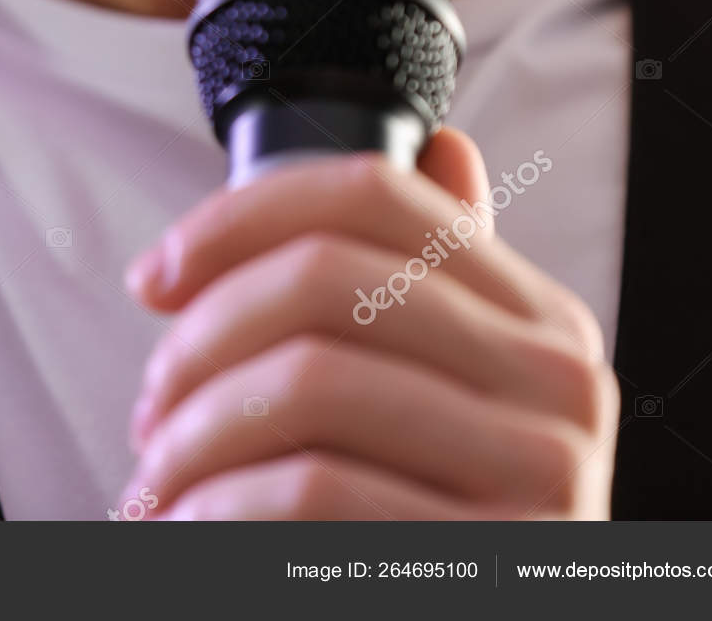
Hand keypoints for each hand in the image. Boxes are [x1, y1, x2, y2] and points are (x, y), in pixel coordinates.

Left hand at [120, 129, 617, 519]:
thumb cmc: (425, 518)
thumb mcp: (454, 394)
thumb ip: (439, 286)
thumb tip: (448, 149)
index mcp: (540, 322)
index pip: (375, 197)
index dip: (240, 216)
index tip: (157, 276)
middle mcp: (558, 386)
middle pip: (325, 280)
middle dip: (201, 338)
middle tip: (153, 403)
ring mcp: (539, 476)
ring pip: (307, 382)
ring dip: (195, 432)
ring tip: (161, 477)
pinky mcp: (489, 562)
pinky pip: (311, 491)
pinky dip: (219, 506)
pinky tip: (196, 524)